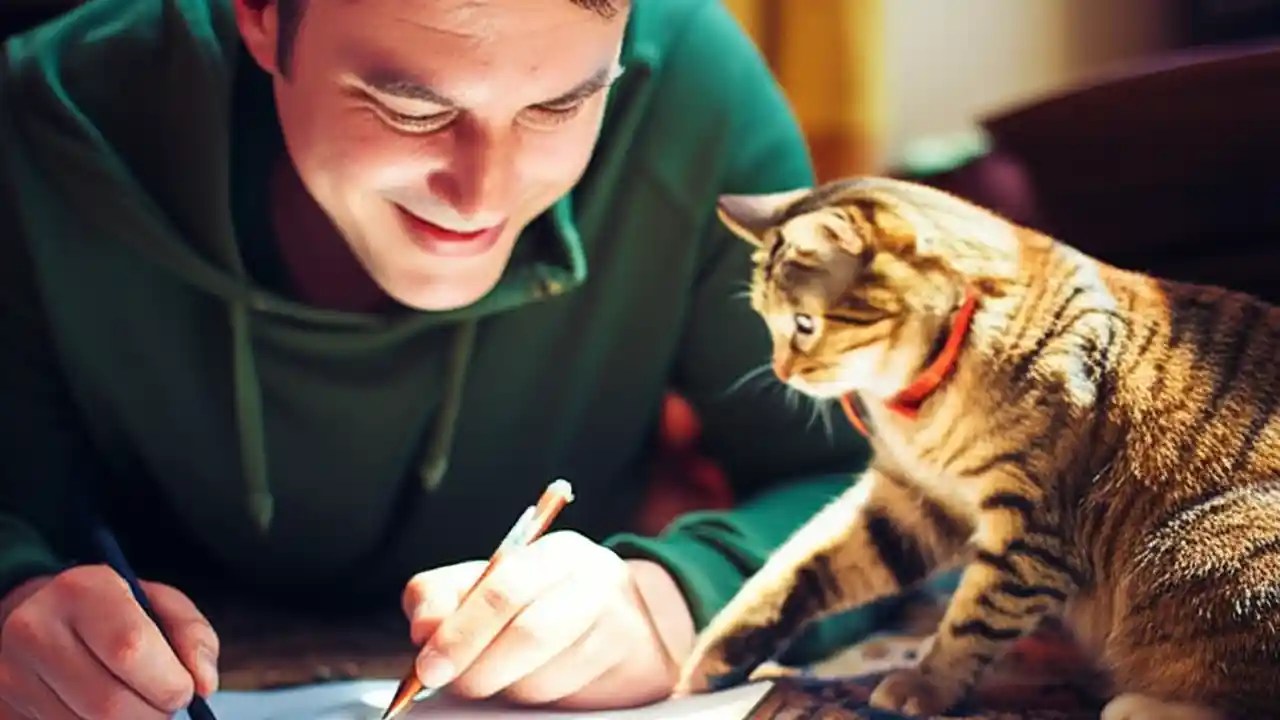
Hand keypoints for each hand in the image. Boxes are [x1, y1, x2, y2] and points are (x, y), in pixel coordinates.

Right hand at [0, 565, 218, 718]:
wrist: (35, 613)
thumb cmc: (112, 610)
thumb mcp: (159, 603)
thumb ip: (193, 637)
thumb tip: (204, 685)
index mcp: (82, 590)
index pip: (130, 648)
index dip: (168, 682)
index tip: (185, 690)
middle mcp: (36, 629)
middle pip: (108, 703)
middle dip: (153, 715)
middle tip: (165, 705)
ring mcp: (12, 673)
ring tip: (135, 704)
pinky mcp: (3, 707)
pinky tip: (101, 711)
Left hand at [401, 531, 694, 708]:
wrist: (635, 620)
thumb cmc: (548, 599)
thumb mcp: (497, 581)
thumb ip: (448, 594)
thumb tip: (424, 627)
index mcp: (559, 552)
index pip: (504, 587)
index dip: (459, 631)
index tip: (426, 665)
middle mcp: (596, 583)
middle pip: (529, 632)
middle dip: (476, 668)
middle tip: (446, 683)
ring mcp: (620, 628)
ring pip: (544, 677)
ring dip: (506, 687)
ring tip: (496, 676)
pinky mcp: (632, 671)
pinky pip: (569, 700)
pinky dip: (537, 697)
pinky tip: (532, 681)